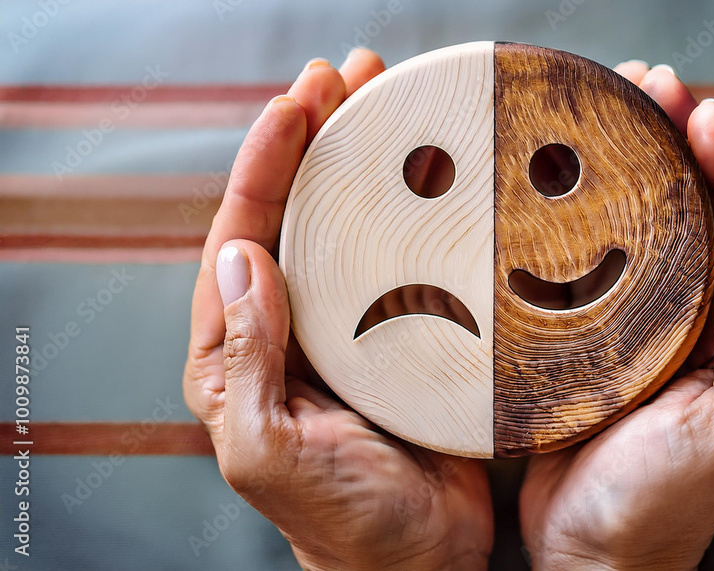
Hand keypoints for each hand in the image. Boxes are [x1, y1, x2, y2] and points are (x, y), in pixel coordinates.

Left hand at [182, 50, 492, 569]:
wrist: (422, 561)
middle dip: (313, 139)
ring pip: (352, 224)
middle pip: (296, 212)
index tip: (294, 106)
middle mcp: (295, 327)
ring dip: (365, 159)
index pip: (243, 236)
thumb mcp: (269, 451)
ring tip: (384, 96)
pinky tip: (435, 172)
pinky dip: (417, 209)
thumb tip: (241, 259)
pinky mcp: (410, 333)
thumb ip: (247, 361)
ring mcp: (355, 326)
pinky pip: (408, 258)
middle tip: (345, 78)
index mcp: (242, 352)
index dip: (264, 164)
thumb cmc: (342, 522)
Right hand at [519, 62, 713, 569]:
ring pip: (664, 234)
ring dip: (648, 172)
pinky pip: (616, 264)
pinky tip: (587, 182)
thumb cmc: (659, 510)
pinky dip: (604, 217)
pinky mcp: (618, 336)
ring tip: (627, 113)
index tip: (706, 119)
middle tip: (660, 90)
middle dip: (692, 153)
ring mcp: (669, 330)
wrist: (590, 553)